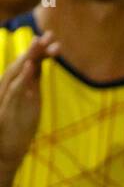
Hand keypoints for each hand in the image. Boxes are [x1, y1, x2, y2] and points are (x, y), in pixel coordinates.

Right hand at [0, 31, 57, 168]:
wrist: (4, 151)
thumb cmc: (16, 126)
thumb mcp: (29, 101)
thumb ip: (33, 83)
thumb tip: (39, 66)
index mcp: (17, 86)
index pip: (30, 64)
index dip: (41, 51)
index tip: (54, 39)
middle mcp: (10, 88)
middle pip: (23, 64)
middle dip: (37, 49)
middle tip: (51, 35)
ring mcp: (7, 97)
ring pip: (17, 72)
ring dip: (30, 57)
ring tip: (40, 42)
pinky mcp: (7, 108)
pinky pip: (15, 89)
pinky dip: (23, 77)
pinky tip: (32, 66)